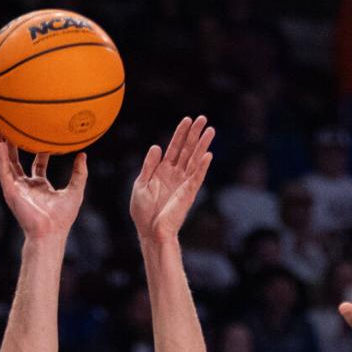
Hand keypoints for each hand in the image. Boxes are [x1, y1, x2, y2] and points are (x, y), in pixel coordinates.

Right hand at [0, 131, 86, 239]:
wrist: (49, 232)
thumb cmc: (62, 218)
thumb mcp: (75, 191)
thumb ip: (79, 173)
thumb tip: (83, 155)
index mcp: (41, 187)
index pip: (38, 166)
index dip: (39, 152)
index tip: (42, 138)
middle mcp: (27, 187)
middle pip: (18, 162)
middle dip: (14, 146)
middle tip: (13, 129)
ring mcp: (16, 188)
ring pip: (6, 163)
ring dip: (1, 147)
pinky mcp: (10, 191)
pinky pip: (4, 170)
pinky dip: (1, 157)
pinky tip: (1, 143)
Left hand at [130, 116, 214, 240]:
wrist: (149, 232)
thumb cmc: (143, 212)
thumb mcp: (141, 184)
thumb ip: (149, 165)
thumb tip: (157, 147)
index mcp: (163, 171)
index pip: (174, 148)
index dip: (180, 133)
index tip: (187, 120)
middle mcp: (175, 175)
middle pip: (187, 150)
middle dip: (195, 134)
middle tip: (203, 118)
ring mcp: (183, 183)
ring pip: (195, 159)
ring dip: (202, 145)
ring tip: (210, 130)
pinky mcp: (188, 194)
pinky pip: (196, 177)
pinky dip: (202, 166)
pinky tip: (208, 154)